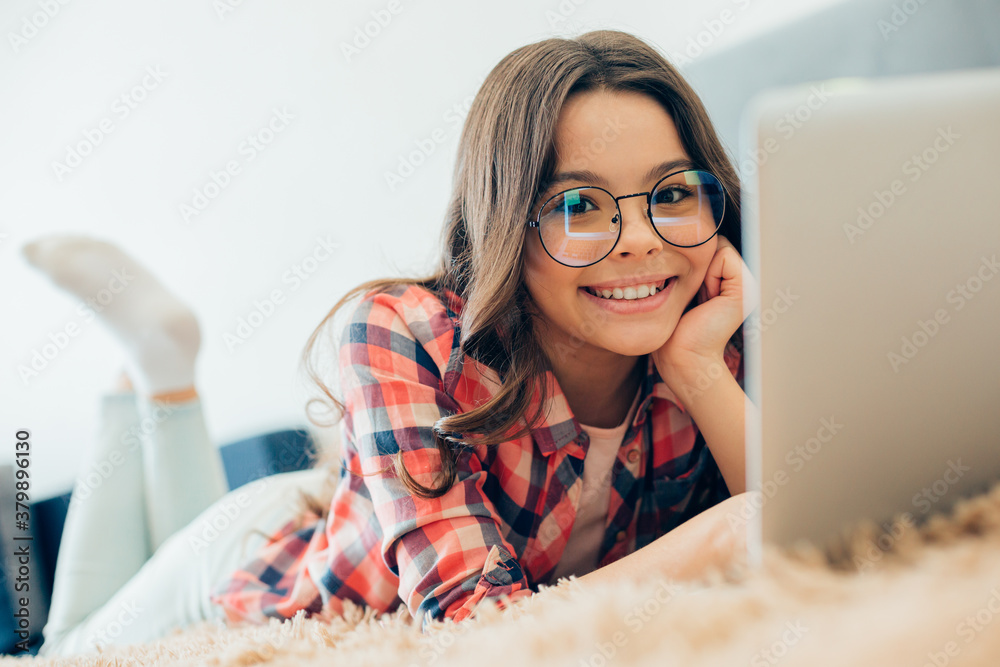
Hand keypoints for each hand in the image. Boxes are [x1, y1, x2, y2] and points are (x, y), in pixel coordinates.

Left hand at [652, 234, 758, 384]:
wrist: (683, 357)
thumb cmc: (676, 330)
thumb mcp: (686, 291)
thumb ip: (695, 268)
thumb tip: (688, 239)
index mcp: (731, 284)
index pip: (712, 247)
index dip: (695, 262)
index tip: (692, 293)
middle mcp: (744, 282)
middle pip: (715, 244)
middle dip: (699, 265)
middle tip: (697, 298)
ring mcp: (749, 285)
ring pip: (719, 246)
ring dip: (702, 270)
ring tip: (702, 299)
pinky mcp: (746, 288)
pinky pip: (723, 255)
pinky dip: (709, 272)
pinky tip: (708, 298)